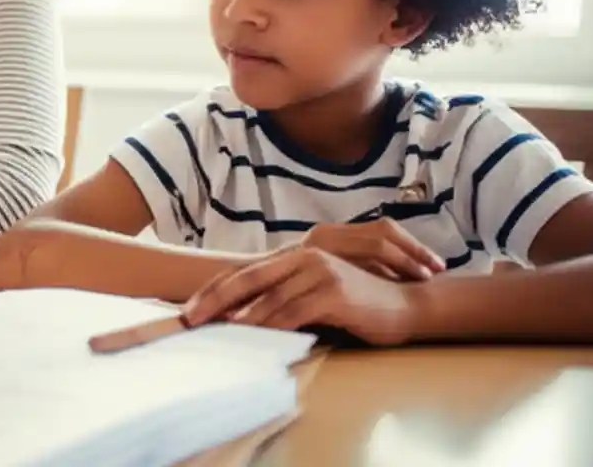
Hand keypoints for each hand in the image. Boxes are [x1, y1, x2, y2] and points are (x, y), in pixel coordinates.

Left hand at [183, 248, 420, 345]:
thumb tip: (243, 321)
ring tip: (215, 331)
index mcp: (294, 257)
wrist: (406, 306)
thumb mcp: (315, 299)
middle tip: (188, 319)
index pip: (244, 272)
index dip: (214, 290)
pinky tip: (256, 335)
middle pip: (247, 278)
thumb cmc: (358, 306)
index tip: (187, 309)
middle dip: (214, 299)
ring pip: (269, 298)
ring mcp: (319, 272)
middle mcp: (303, 257)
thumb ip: (284, 301)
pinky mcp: (334, 292)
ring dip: (240, 317)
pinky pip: (295, 311)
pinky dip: (273, 325)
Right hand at [293, 217, 444, 280]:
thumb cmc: (278, 284)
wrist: (238, 281)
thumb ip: (342, 272)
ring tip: (425, 276)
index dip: (411, 246)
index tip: (435, 266)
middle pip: (383, 232)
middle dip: (415, 250)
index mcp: (333, 235)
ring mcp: (319, 244)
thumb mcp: (316, 274)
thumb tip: (379, 283)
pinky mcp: (310, 256)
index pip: (381, 232)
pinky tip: (393, 283)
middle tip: (439, 270)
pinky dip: (377, 270)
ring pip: (373, 242)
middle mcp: (328, 233)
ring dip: (403, 257)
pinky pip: (352, 259)